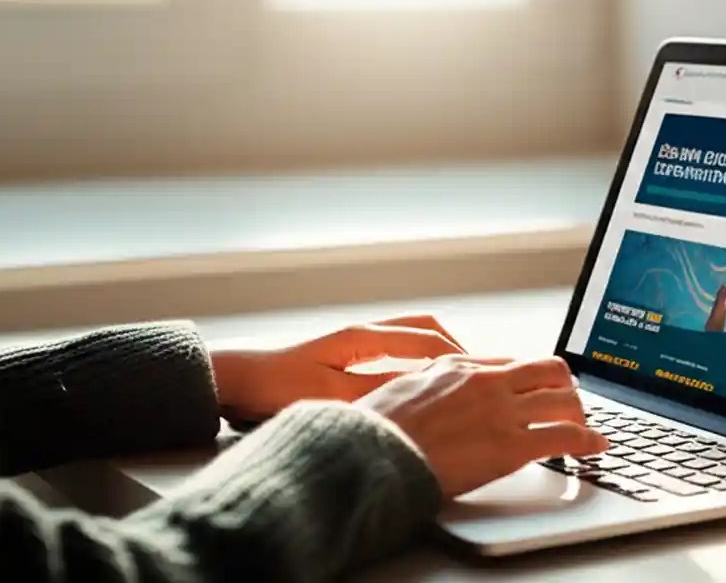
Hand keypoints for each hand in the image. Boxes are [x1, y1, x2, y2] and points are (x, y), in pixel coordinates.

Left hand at [210, 315, 465, 422]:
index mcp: (364, 336)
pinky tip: (423, 384)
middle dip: (458, 348)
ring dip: (439, 353)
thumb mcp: (335, 396)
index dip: (461, 358)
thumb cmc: (277, 387)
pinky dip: (419, 360)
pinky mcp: (346, 354)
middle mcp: (363, 331)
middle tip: (483, 372)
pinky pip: (396, 349)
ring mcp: (355, 341)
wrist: (237, 381)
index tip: (487, 373)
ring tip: (461, 377)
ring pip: (412, 337)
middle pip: (426, 329)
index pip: (428, 341)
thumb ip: (381, 390)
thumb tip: (425, 387)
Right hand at [357, 356, 608, 496]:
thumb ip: (424, 387)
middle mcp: (485, 380)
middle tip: (571, 405)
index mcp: (456, 365)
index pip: (510, 363)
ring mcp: (501, 410)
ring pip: (564, 397)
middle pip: (547, 369)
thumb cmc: (376, 431)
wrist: (371, 455)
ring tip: (587, 429)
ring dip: (581, 414)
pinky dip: (589, 442)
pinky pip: (565, 437)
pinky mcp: (512, 444)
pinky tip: (597, 449)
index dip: (530, 379)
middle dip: (565, 387)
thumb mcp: (398, 391)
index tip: (537, 391)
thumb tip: (427, 394)